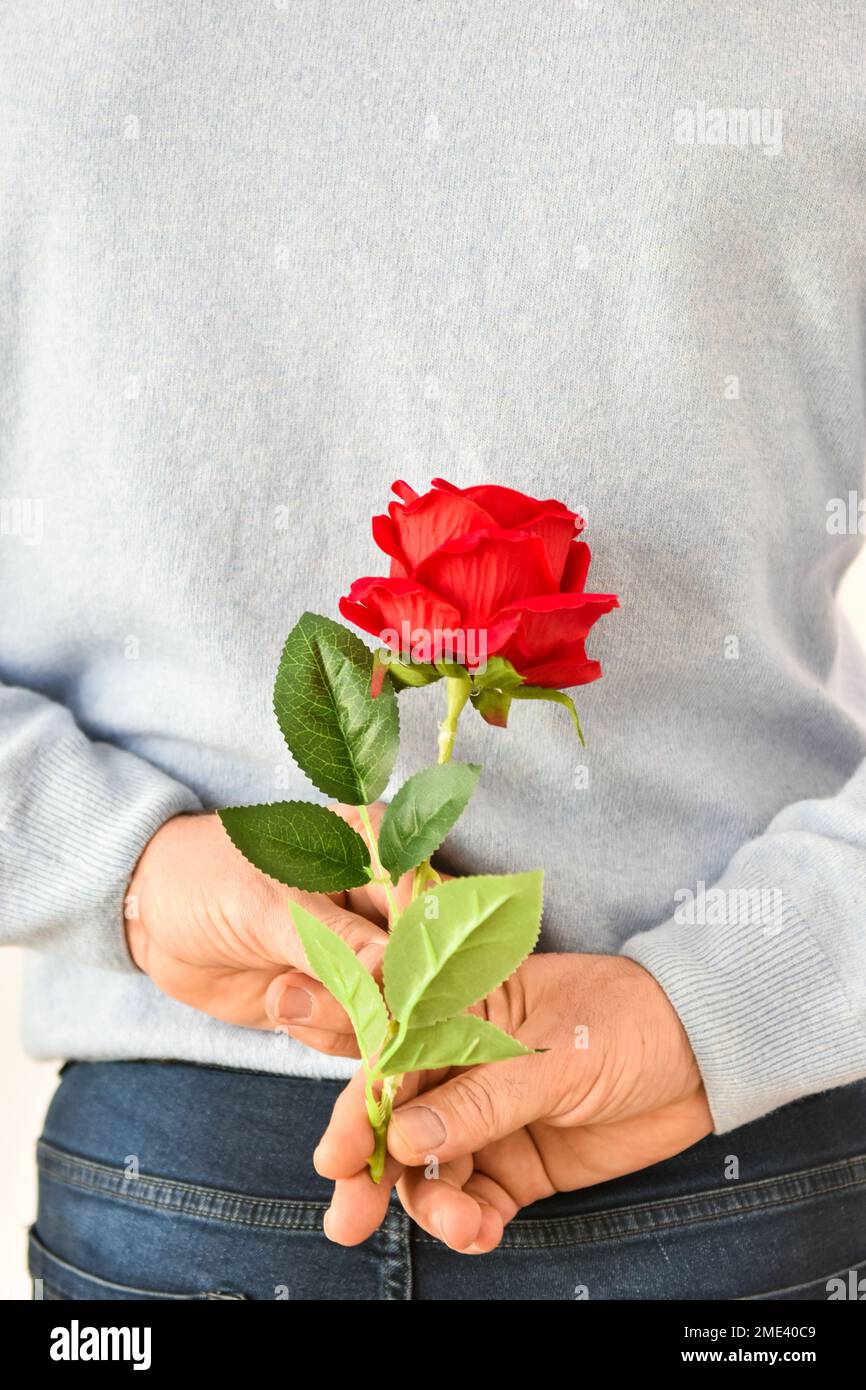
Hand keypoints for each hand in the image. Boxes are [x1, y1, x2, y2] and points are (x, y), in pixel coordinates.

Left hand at [125, 803, 409, 1055]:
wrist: (155, 917)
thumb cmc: (205, 879)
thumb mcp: (266, 906)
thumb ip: (333, 943)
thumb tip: (396, 978)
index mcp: (380, 847)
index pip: (430, 905)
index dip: (422, 955)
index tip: (396, 995)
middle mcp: (388, 899)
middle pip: (426, 965)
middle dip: (381, 1001)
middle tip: (307, 997)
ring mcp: (370, 951)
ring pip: (399, 1008)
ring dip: (344, 1020)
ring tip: (281, 994)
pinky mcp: (349, 995)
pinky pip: (366, 1034)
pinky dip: (328, 1036)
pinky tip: (282, 1008)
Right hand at [315, 953, 712, 1248]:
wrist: (705, 1056)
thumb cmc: (627, 1021)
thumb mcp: (553, 1054)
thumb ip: (481, 1098)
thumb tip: (404, 1137)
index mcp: (457, 1013)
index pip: (391, 1061)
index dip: (357, 1108)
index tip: (335, 1157)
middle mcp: (461, 1067)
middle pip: (397, 1123)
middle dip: (372, 1171)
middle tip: (349, 1218)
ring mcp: (488, 1119)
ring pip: (432, 1172)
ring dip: (431, 1205)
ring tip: (460, 1226)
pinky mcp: (518, 1165)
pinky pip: (478, 1202)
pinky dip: (472, 1223)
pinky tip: (482, 1233)